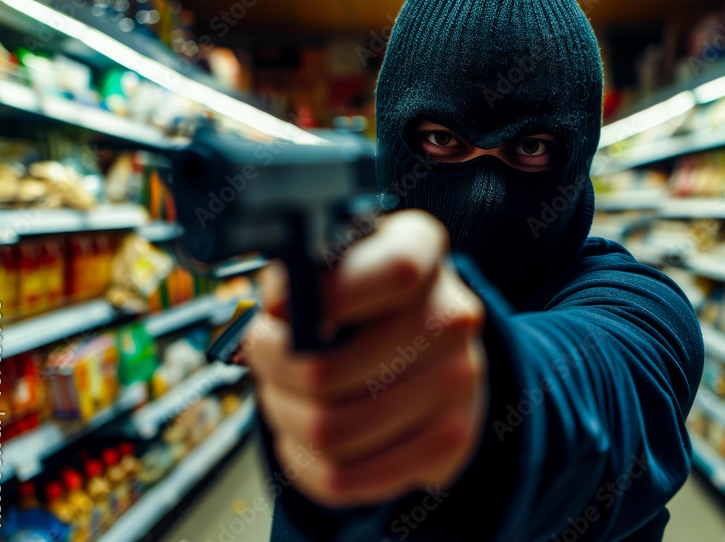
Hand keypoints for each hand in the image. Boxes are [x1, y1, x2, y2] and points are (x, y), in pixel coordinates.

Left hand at [244, 210, 488, 507]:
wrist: (422, 345)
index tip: (282, 310)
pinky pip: (345, 477)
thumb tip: (280, 311)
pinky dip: (307, 463)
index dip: (329, 295)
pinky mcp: (449, 442)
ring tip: (284, 399)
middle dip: (273, 373)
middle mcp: (453, 314)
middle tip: (264, 360)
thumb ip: (299, 273)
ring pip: (329, 431)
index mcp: (421, 248)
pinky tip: (306, 438)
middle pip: (327, 371)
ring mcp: (459, 382)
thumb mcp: (329, 261)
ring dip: (285, 418)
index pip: (395, 270)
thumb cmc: (357, 297)